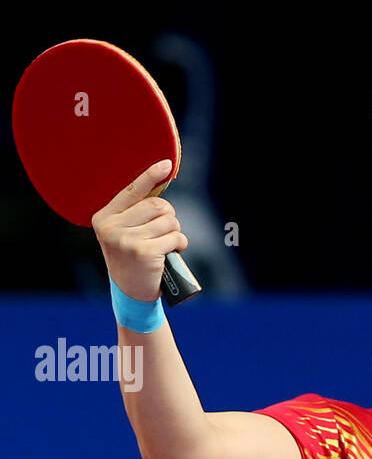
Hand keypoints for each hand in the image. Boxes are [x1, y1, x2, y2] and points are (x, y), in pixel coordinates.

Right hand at [91, 159, 188, 302]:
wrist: (131, 294)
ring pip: (169, 221)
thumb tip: (160, 185)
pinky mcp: (143, 251)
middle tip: (165, 233)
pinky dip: (180, 244)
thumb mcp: (125, 233)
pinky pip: (175, 237)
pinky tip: (173, 253)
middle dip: (169, 218)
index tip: (166, 164)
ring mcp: (126, 239)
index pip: (132, 190)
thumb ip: (136, 213)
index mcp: (104, 217)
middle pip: (158, 205)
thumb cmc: (132, 259)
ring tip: (167, 245)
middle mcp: (111, 226)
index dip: (151, 176)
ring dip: (175, 232)